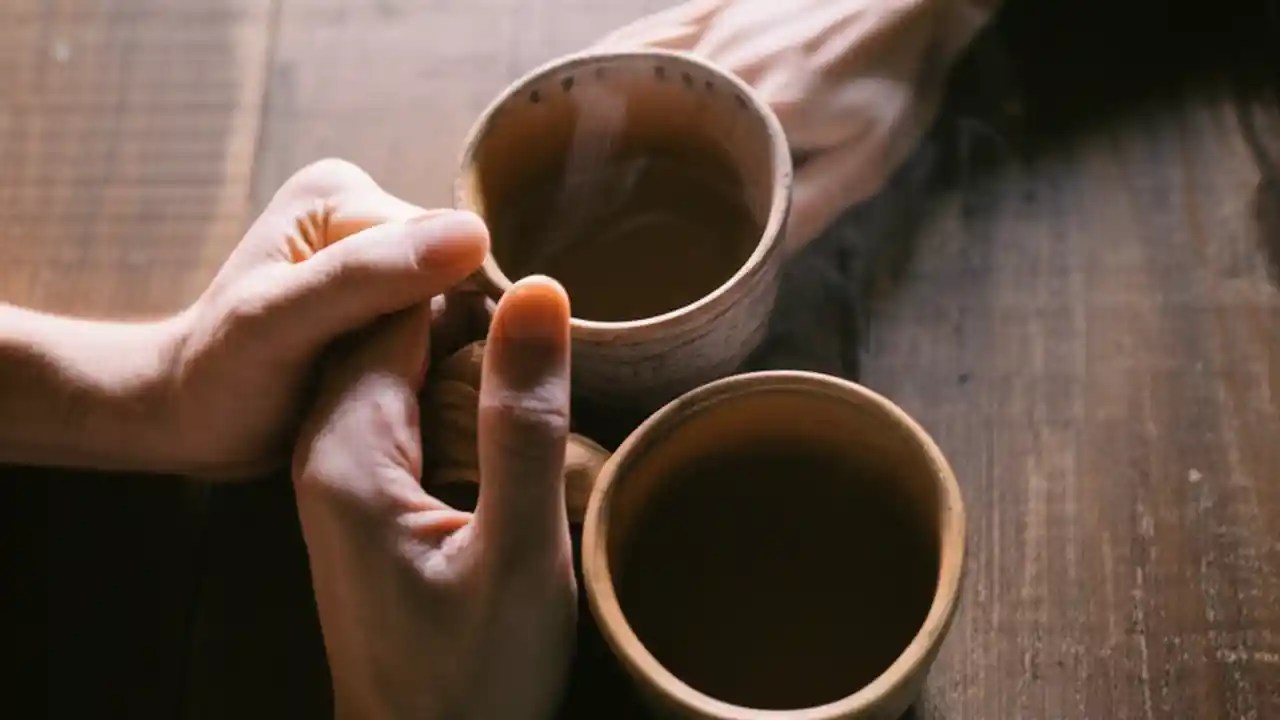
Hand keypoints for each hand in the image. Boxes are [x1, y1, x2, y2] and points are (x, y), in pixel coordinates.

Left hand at [168, 159, 488, 476]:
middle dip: (439, 336)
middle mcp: (368, 208)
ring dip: (440, 354)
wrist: (187, 419)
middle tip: (397, 392)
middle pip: (454, 275)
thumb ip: (367, 275)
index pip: (443, 246)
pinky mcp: (391, 297)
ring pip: (456, 306)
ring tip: (399, 396)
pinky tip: (407, 394)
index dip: (444, 315)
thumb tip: (477, 234)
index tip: (410, 373)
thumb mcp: (281, 324)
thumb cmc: (218, 376)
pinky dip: (433, 364)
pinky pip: (444, 329)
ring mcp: (382, 255)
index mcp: (342, 191)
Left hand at [293, 277, 575, 718]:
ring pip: (402, 370)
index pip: (397, 308)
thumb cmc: (475, 674)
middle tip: (556, 338)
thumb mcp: (518, 550)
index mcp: (348, 450)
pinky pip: (406, 415)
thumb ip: (523, 421)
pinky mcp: (359, 501)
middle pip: (392, 333)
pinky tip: (508, 425)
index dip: (472, 284)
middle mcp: (325, 451)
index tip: (546, 294)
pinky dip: (458, 403)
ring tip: (543, 377)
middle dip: (472, 319)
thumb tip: (538, 294)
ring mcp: (336, 477)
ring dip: (470, 361)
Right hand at [598, 0, 997, 246]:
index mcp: (755, 109)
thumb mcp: (867, 163)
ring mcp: (714, 27)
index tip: (589, 227)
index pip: (667, 158)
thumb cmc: (897, 83)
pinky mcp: (714, 4)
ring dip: (593, 108)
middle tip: (567, 201)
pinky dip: (612, 57)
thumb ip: (808, 212)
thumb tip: (755, 266)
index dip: (622, 194)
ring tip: (561, 150)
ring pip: (630, 69)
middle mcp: (721, 64)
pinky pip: (646, 31)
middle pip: (634, 114)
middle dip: (593, 157)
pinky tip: (586, 78)